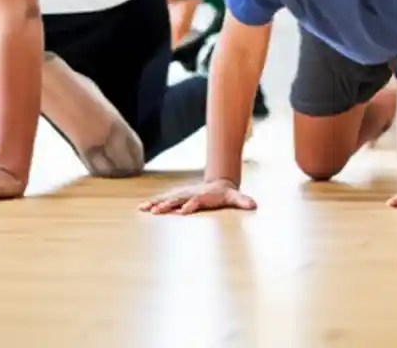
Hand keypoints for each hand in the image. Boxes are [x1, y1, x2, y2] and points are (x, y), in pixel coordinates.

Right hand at [138, 178, 256, 214]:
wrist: (218, 184)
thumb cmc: (225, 194)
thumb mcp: (235, 197)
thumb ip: (243, 200)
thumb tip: (254, 204)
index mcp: (203, 196)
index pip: (196, 201)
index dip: (190, 205)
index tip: (183, 211)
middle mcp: (190, 195)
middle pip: (178, 200)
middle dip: (168, 205)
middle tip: (157, 211)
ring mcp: (182, 195)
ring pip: (167, 199)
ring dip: (156, 204)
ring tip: (144, 209)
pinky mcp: (177, 197)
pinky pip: (163, 200)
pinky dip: (153, 203)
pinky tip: (142, 208)